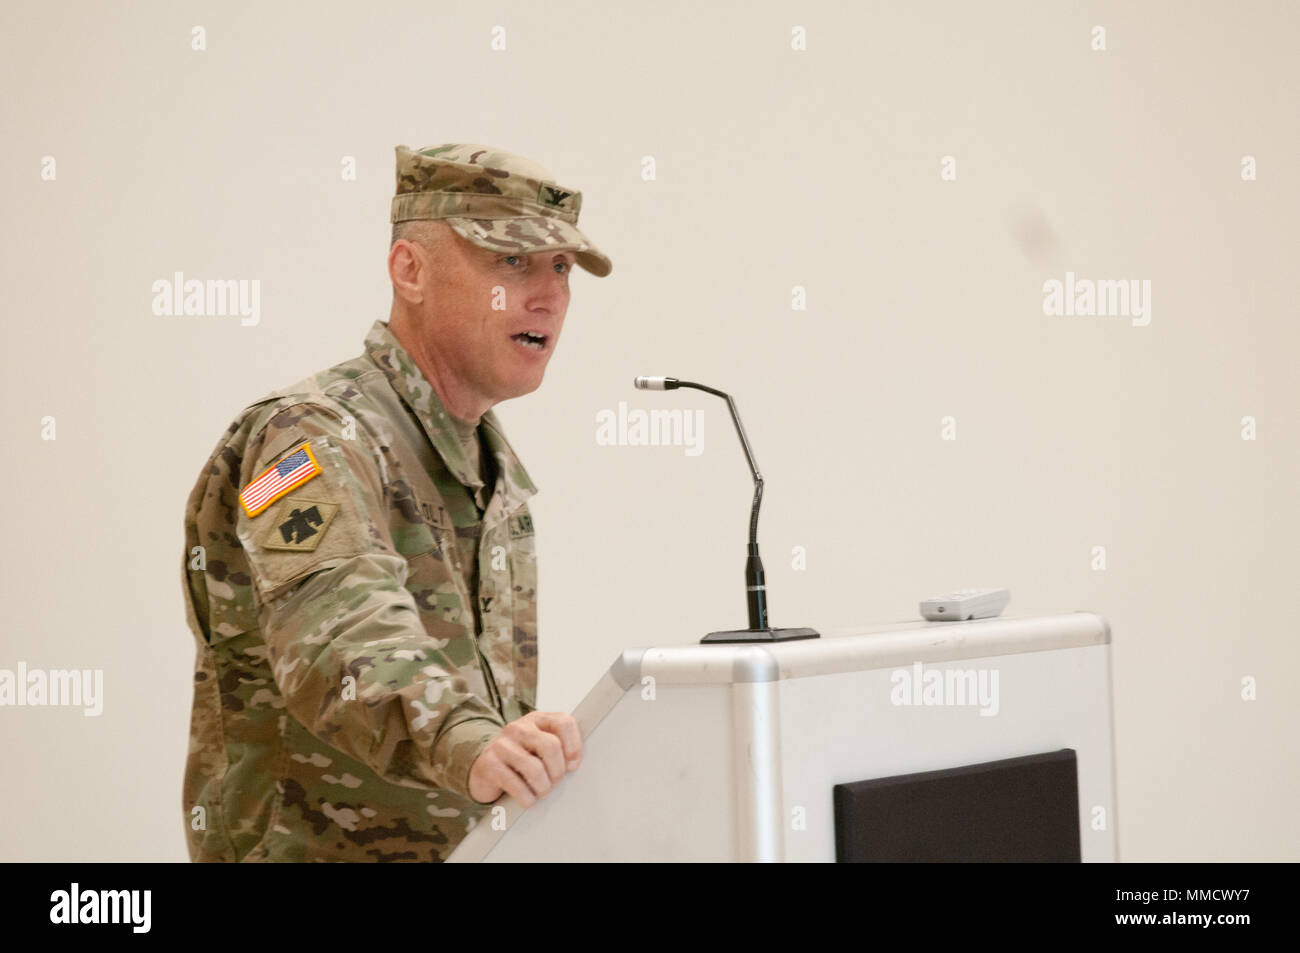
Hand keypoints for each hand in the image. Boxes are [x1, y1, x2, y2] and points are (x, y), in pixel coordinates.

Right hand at [467, 710, 582, 806]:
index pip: (564, 722)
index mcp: (536, 720)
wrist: (482, 767)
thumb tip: (575, 763)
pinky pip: (517, 786)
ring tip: (542, 791)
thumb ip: (559, 746)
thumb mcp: (538, 746)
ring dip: (543, 787)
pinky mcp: (489, 764)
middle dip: (558, 771)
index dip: (574, 746)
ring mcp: (501, 745)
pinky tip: (528, 799)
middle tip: (555, 781)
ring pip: (535, 769)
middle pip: (551, 746)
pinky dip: (527, 798)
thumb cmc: (519, 758)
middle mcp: (518, 728)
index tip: (573, 765)